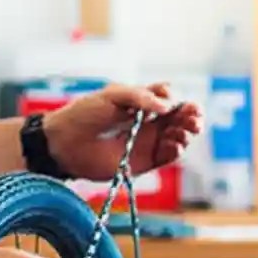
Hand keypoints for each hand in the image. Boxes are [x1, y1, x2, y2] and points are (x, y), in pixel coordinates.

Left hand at [43, 82, 202, 181]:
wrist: (64, 142)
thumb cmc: (84, 113)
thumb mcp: (113, 95)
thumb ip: (141, 97)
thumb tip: (168, 106)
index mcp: (141, 103)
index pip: (170, 100)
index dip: (178, 100)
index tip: (174, 100)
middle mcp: (147, 123)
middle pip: (180, 119)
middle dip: (191, 117)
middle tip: (193, 118)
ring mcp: (146, 142)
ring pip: (178, 138)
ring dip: (186, 134)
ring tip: (181, 132)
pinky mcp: (143, 162)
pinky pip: (167, 157)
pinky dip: (176, 151)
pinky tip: (175, 144)